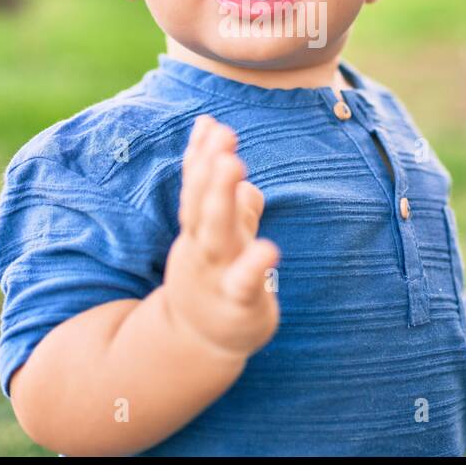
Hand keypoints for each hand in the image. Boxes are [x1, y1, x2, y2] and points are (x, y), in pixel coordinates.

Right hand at [162, 115, 279, 358]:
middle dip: (211, 170)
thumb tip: (229, 158)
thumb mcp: (222, 237)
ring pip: (216, 236)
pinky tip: (268, 249)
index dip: (201, 155)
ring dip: (222, 200)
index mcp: (199, 229)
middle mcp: (202, 247)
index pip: (197, 187)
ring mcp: (216, 276)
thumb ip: (229, 199)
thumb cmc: (218, 278)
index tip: (209, 122)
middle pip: (202, 204)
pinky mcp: (238, 304)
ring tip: (233, 165)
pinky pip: (245, 284)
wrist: (199, 342)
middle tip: (224, 135)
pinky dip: (254, 266)